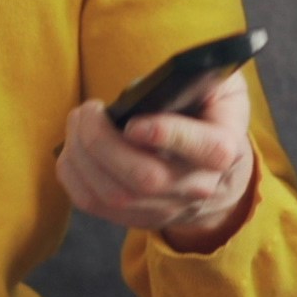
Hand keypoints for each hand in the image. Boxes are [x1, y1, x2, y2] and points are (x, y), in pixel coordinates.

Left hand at [58, 70, 257, 247]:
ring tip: (79, 121)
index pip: (207, 150)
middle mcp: (197, 187)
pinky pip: (91, 203)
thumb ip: (201, 78)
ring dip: (81, 153)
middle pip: (145, 179)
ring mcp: (166, 209)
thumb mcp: (221, 89)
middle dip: (103, 141)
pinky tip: (75, 147)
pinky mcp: (136, 218)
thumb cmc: (212, 118)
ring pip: (112, 193)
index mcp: (223, 149)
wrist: (219, 176)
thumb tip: (154, 84)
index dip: (168, 135)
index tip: (133, 123)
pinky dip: (73, 172)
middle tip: (90, 110)